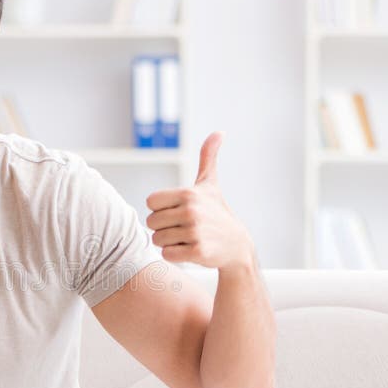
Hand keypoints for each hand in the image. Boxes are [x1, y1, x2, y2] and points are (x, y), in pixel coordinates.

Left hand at [145, 131, 254, 270]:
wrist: (236, 245)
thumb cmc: (217, 212)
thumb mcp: (210, 184)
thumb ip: (208, 158)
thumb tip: (218, 132)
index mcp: (188, 194)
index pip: (151, 203)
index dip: (160, 209)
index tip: (175, 211)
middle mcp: (191, 211)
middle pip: (151, 223)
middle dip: (163, 228)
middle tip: (182, 228)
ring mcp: (194, 232)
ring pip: (157, 240)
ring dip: (168, 242)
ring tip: (186, 238)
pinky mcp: (197, 251)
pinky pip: (167, 255)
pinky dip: (175, 255)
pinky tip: (189, 250)